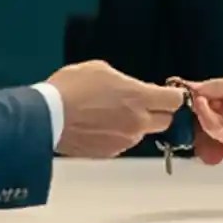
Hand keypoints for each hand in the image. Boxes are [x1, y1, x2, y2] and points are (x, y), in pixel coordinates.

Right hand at [47, 60, 185, 157]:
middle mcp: (137, 122)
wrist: (47, 117)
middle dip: (159, 111)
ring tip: (111, 114)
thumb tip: (130, 88)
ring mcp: (124, 140)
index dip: (173, 96)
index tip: (167, 93)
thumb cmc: (70, 89)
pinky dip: (117, 135)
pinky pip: (123, 142)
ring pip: (142, 133)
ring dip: (135, 124)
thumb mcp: (100, 70)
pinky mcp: (110, 152)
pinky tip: (99, 125)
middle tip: (143, 103)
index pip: (175, 101)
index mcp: (138, 97)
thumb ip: (124, 81)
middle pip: (166, 120)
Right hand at [178, 74, 222, 159]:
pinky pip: (216, 136)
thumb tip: (194, 88)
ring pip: (203, 125)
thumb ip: (219, 86)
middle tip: (179, 106)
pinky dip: (210, 129)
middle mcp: (222, 111)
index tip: (174, 92)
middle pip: (196, 112)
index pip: (199, 93)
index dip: (186, 93)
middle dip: (187, 110)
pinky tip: (210, 121)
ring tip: (198, 108)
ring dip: (199, 118)